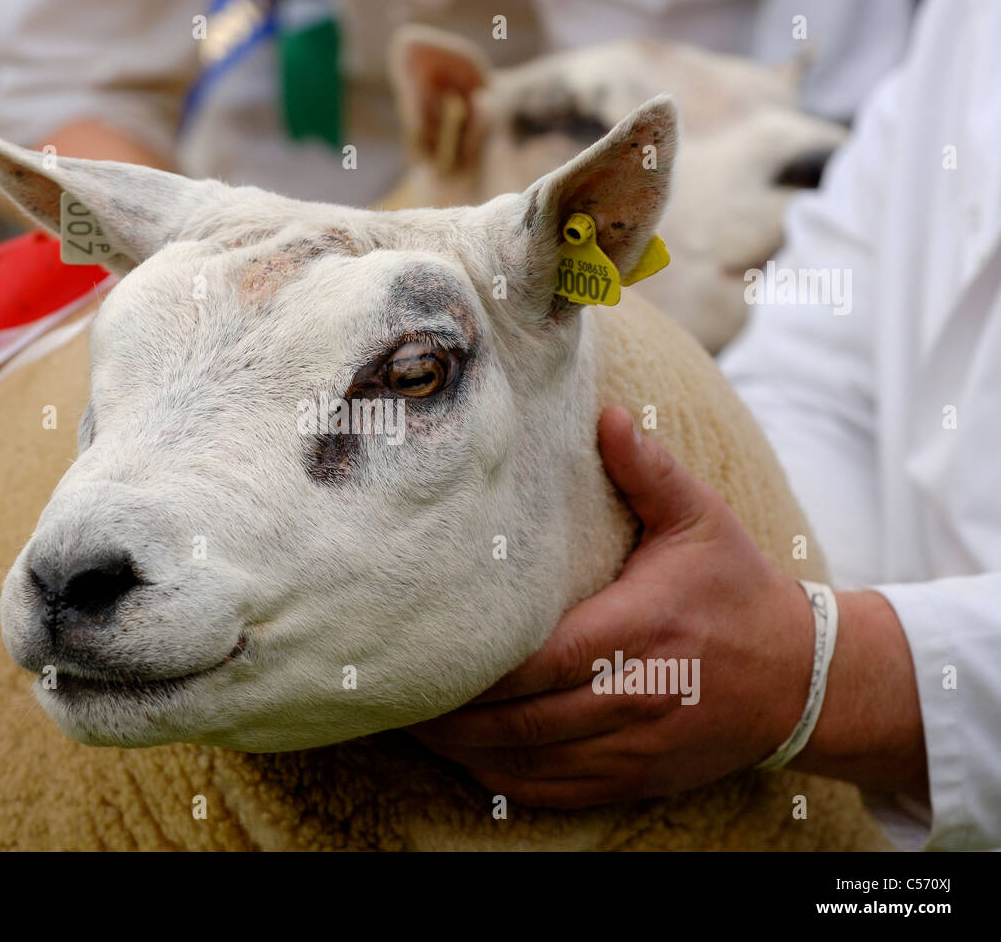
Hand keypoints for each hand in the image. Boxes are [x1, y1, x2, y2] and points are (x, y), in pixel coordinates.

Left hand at [409, 405, 903, 808]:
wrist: (802, 679)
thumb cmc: (738, 590)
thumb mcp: (702, 522)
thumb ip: (650, 471)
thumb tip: (606, 414)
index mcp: (642, 629)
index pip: (545, 660)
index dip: (482, 670)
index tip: (430, 657)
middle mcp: (639, 695)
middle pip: (528, 720)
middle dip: (459, 716)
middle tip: (403, 699)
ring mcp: (640, 746)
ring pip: (537, 763)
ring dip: (472, 752)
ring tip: (421, 729)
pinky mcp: (642, 779)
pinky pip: (562, 792)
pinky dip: (511, 781)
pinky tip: (472, 761)